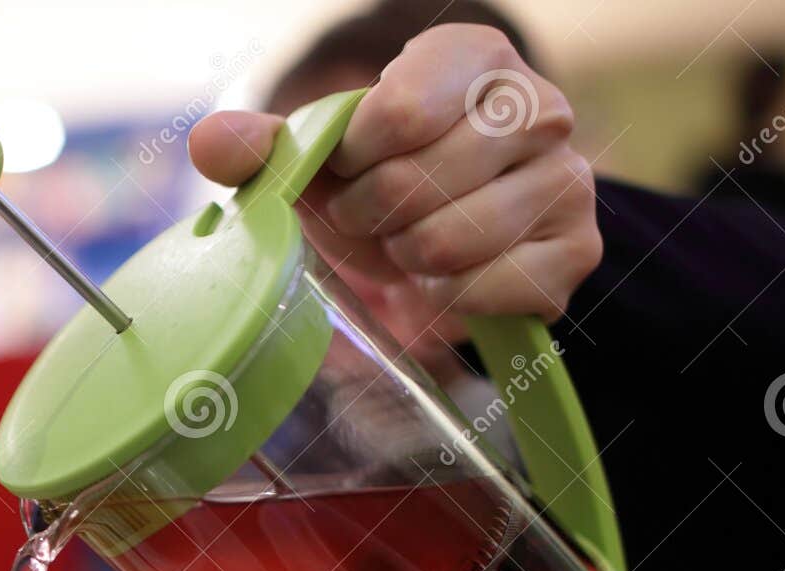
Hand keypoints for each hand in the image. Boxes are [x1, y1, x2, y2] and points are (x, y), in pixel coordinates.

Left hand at [188, 25, 600, 346]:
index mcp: (473, 58)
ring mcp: (567, 180)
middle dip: (370, 216)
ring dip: (407, 257)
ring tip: (410, 243)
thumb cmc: (381, 184)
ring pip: (451, 239)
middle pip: (417, 180)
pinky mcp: (574, 253)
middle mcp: (537, 106)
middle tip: (373, 218)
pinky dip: (448, 297)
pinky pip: (487, 289)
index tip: (349, 167)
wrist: (445, 245)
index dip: (352, 160)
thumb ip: (264, 146)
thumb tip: (210, 144)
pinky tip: (448, 277)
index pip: (397, 113)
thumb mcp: (320, 162)